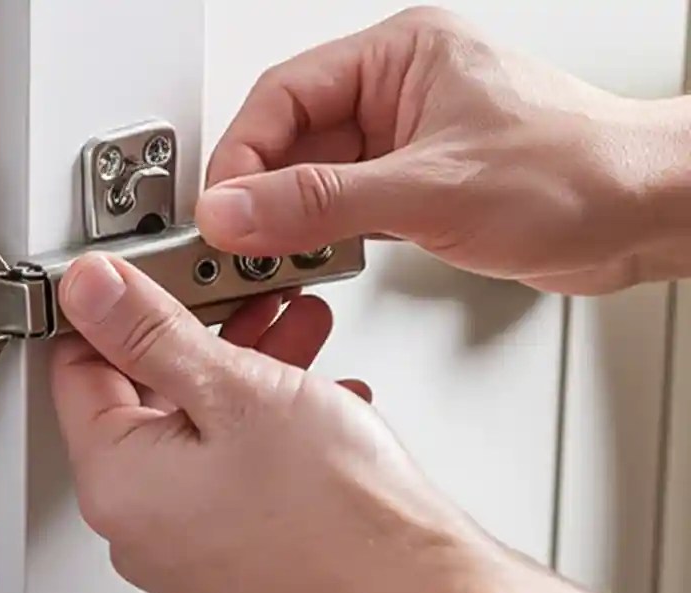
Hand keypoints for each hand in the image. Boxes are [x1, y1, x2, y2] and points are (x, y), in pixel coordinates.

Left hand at [48, 251, 500, 592]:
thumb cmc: (340, 519)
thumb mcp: (235, 387)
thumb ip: (150, 329)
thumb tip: (90, 291)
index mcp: (116, 486)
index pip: (77, 372)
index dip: (113, 311)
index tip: (150, 276)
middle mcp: (141, 531)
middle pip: (145, 401)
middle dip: (198, 335)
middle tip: (242, 295)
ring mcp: (191, 552)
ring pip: (200, 434)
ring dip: (244, 372)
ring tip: (297, 331)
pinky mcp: (239, 561)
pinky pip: (233, 474)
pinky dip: (266, 425)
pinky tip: (316, 395)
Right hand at [196, 6, 690, 294]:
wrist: (645, 216)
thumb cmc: (576, 172)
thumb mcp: (429, 190)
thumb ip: (321, 204)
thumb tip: (238, 212)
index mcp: (397, 58)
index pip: (283, 95)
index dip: (241, 154)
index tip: (220, 209)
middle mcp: (394, 94)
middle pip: (289, 140)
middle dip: (260, 194)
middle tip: (237, 243)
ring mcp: (402, 144)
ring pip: (311, 180)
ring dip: (290, 222)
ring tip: (276, 258)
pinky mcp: (412, 189)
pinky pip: (341, 210)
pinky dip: (321, 240)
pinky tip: (315, 262)